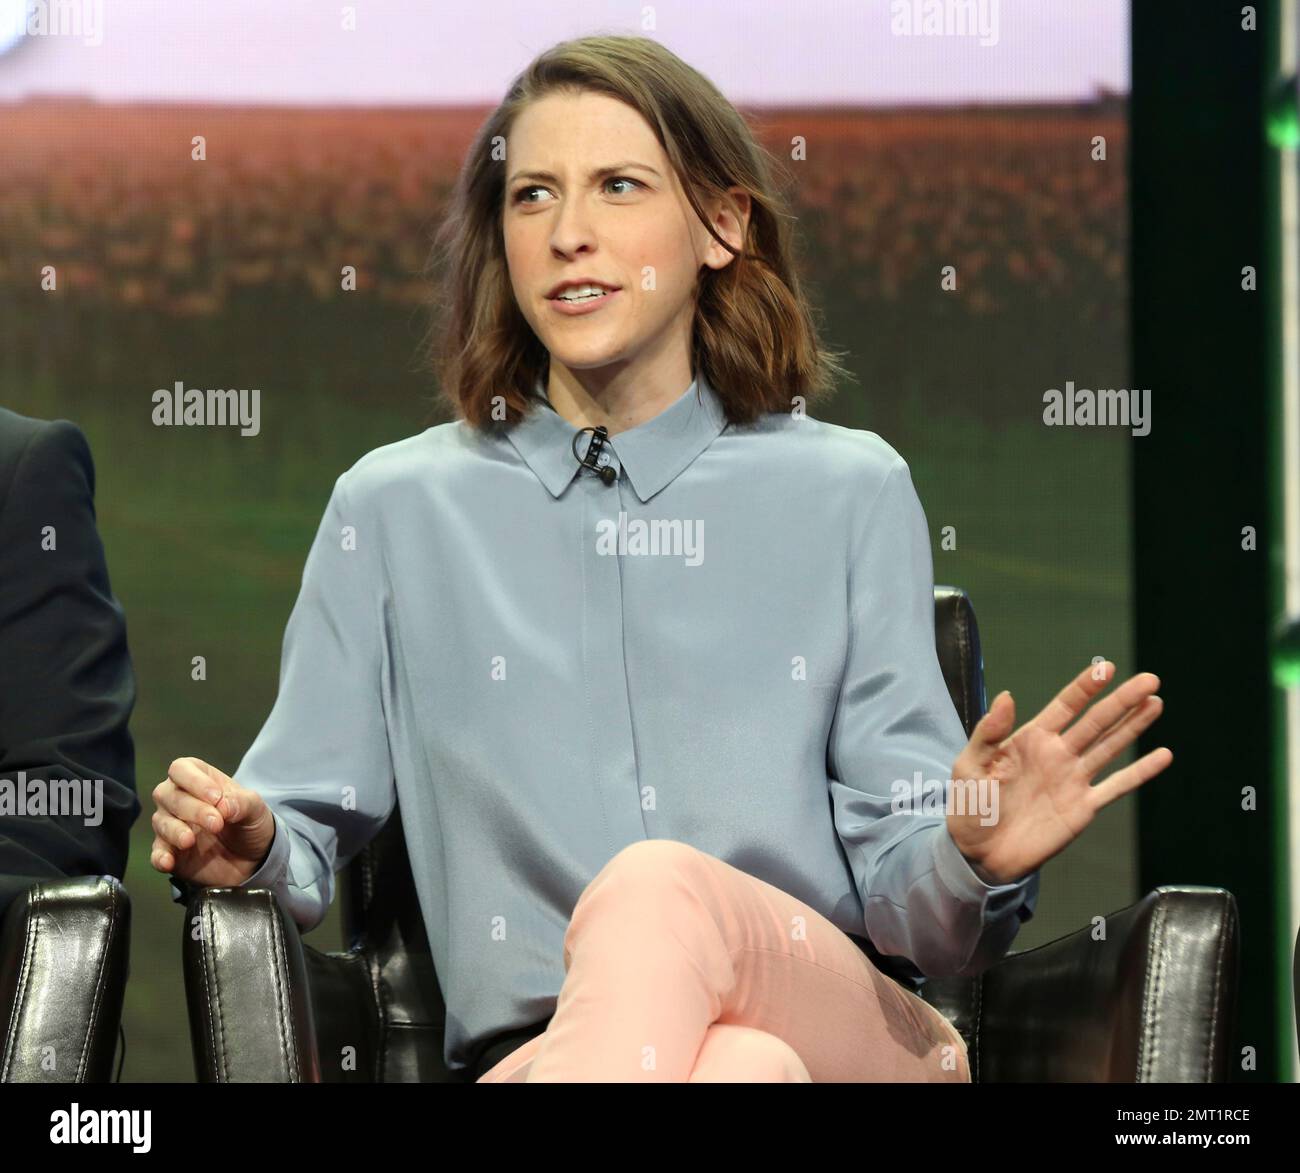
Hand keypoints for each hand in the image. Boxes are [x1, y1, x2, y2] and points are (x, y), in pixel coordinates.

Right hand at [150, 756, 275, 887]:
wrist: (252, 857)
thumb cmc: (249, 823)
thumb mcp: (255, 809)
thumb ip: (242, 803)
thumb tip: (224, 806)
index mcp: (199, 780)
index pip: (181, 769)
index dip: (194, 780)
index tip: (216, 797)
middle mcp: (178, 799)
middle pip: (167, 794)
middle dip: (192, 809)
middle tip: (217, 823)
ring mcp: (171, 826)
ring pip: (161, 821)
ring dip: (175, 830)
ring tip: (190, 841)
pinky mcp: (169, 853)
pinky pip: (156, 853)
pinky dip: (159, 857)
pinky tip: (168, 862)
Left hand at [946, 661, 1171, 884]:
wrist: (979, 854)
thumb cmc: (970, 807)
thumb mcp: (970, 766)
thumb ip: (988, 733)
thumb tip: (1006, 695)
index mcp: (1030, 739)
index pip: (1064, 706)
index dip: (1085, 687)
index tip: (1105, 668)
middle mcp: (1057, 754)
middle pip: (1096, 721)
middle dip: (1122, 700)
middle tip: (1150, 679)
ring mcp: (1073, 779)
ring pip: (1111, 746)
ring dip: (1134, 725)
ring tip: (1155, 702)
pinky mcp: (1083, 807)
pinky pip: (1117, 786)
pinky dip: (1140, 772)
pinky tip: (1163, 755)